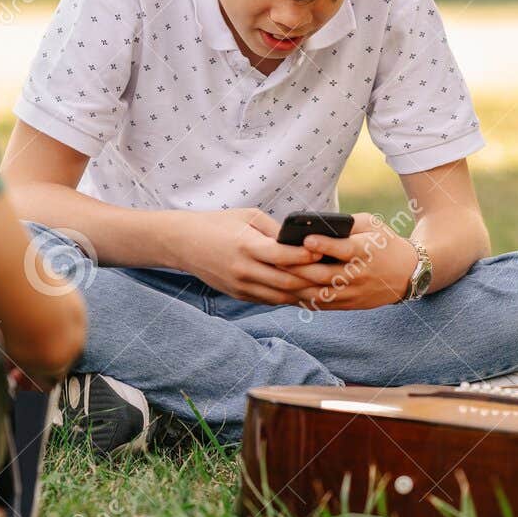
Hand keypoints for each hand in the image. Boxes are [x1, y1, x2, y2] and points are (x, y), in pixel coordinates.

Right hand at [169, 208, 324, 304]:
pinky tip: (305, 292)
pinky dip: (289, 297)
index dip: (306, 255)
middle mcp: (243, 270)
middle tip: (334, 274)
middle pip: (286, 281)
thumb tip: (303, 240)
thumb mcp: (247, 217)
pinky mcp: (239, 295)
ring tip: (326, 287)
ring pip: (281, 296)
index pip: (282, 256)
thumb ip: (274, 230)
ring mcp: (240, 286)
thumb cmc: (218, 224)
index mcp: (245, 246)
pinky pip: (270, 300)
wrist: (184, 243)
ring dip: (305, 293)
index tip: (324, 251)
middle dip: (313, 279)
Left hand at [285, 212, 418, 310]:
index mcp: (367, 251)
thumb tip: (313, 224)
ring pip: (321, 293)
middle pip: (325, 274)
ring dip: (296, 286)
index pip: (344, 250)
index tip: (305, 240)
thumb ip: (346, 224)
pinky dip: (303, 299)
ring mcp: (355, 293)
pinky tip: (286, 291)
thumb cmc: (383, 242)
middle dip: (299, 268)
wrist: (407, 274)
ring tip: (275, 277)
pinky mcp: (350, 304)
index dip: (324, 246)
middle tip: (276, 260)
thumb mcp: (371, 225)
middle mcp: (360, 275)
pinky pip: (323, 304)